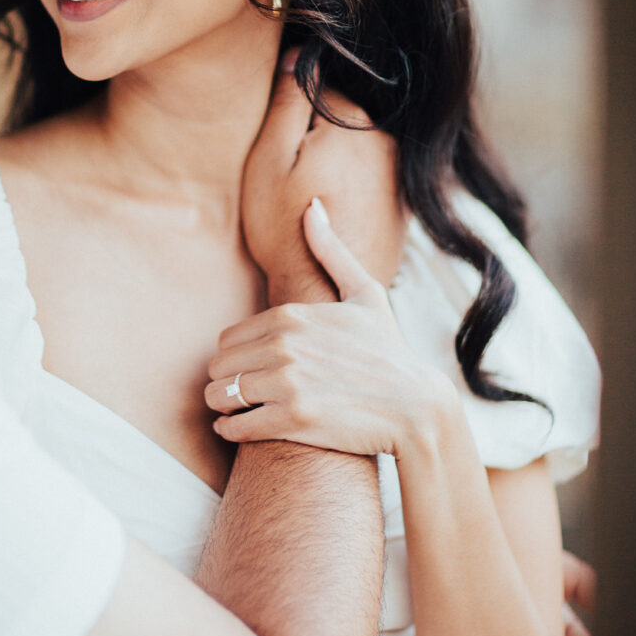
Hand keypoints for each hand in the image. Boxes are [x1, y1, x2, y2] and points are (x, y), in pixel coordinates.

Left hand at [205, 201, 454, 457]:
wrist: (416, 406)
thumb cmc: (388, 351)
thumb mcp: (365, 293)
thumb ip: (330, 251)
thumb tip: (312, 206)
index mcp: (293, 315)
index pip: (229, 338)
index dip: (233, 356)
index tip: (244, 368)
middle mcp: (286, 345)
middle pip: (220, 366)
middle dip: (223, 380)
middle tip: (235, 392)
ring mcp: (289, 383)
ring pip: (221, 395)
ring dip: (221, 405)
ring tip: (233, 411)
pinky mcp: (294, 419)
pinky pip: (236, 425)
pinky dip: (230, 429)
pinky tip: (237, 428)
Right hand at [242, 57, 405, 300]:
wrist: (324, 296)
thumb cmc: (286, 227)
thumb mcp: (271, 158)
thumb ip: (287, 101)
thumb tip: (298, 56)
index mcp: (356, 124)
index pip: (317, 90)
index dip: (290, 115)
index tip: (278, 149)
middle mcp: (388, 143)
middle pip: (340, 120)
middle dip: (314, 138)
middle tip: (290, 181)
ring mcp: (399, 177)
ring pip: (356, 150)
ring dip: (333, 163)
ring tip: (308, 201)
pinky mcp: (401, 208)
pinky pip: (370, 180)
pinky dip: (350, 189)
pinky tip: (330, 215)